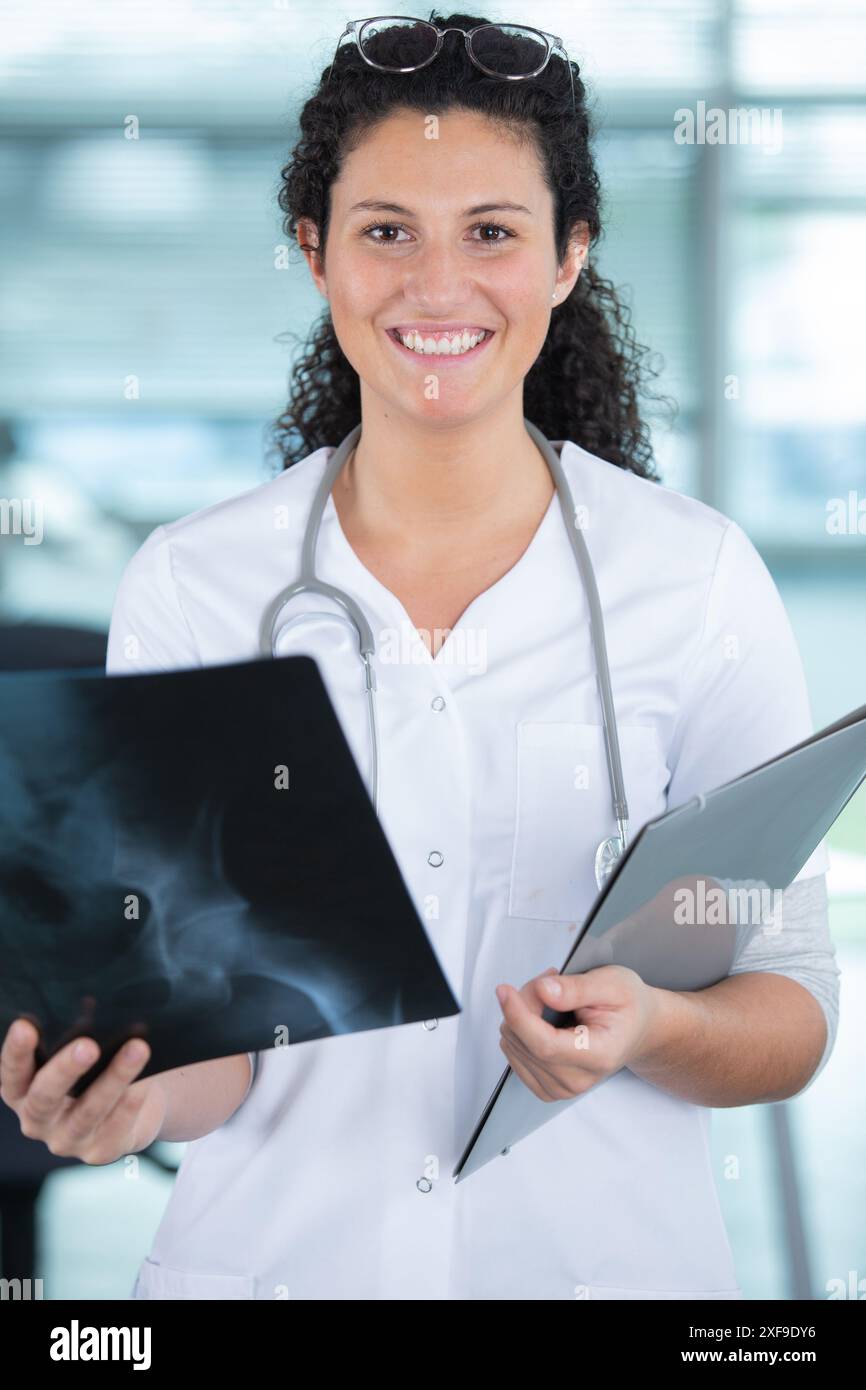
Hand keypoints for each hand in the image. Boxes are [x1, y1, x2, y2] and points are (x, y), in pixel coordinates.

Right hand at [0, 1017, 164, 1164]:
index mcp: (23, 1091)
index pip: (12, 1073)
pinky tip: (142, 1084)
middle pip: (44, 1097)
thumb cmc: (96, 1068)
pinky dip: (130, 1104)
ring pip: (88, 1111)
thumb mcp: (80, 1055)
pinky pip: (115, 1127)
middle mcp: (38, 1119)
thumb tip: (92, 1002)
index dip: (16, 1052)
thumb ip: (77, 1037)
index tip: (25, 1026)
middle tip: (88, 1046)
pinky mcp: (99, 1152)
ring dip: (113, 1079)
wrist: (132, 1106)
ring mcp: (67, 1139)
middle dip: (66, 1070)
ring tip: (137, 1049)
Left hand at [495, 965, 659, 1101]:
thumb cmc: (627, 1005)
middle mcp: (578, 1079)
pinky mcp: (547, 1087)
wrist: (638, 1027)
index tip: (504, 990)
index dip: (519, 1016)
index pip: (545, 1045)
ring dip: (521, 1015)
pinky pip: (513, 1055)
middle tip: (550, 981)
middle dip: (524, 1003)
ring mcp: (561, 1088)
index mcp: (599, 1055)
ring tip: (552, 999)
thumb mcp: (612, 983)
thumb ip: (576, 988)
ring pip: (514, 1046)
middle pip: (526, 1042)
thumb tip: (543, 991)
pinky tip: (541, 1019)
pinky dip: (519, 1030)